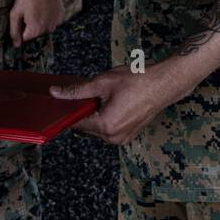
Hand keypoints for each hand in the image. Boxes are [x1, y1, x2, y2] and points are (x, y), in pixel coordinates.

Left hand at [9, 0, 64, 46]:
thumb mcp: (15, 12)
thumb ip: (14, 31)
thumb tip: (16, 45)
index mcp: (35, 30)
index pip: (25, 37)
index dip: (21, 26)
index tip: (23, 14)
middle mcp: (48, 30)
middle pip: (35, 33)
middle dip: (31, 24)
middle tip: (30, 8)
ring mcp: (56, 23)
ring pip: (44, 27)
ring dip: (40, 20)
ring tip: (38, 5)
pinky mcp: (61, 16)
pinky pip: (52, 20)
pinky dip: (48, 15)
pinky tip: (45, 4)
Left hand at [49, 63, 183, 145]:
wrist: (164, 84)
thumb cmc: (137, 81)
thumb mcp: (102, 82)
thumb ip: (77, 91)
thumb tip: (56, 93)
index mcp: (105, 126)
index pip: (76, 123)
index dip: (69, 110)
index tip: (65, 100)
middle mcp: (113, 137)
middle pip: (86, 126)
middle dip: (85, 110)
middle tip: (93, 92)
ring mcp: (122, 138)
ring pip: (98, 127)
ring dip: (96, 113)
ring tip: (107, 96)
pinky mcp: (128, 135)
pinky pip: (109, 128)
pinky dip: (107, 117)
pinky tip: (114, 102)